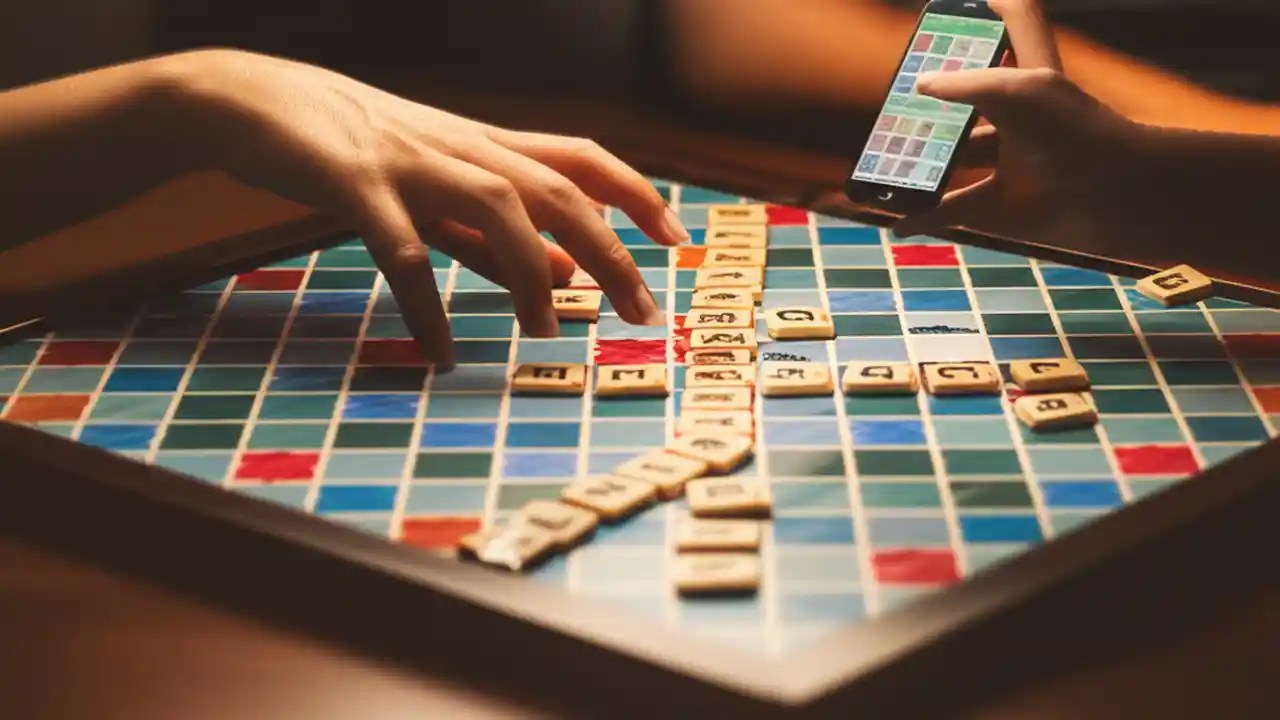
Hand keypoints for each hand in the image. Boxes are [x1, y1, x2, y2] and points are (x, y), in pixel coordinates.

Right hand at [161, 49, 687, 366]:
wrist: (251, 99)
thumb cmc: (351, 148)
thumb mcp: (434, 188)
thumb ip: (495, 235)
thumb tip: (567, 272)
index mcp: (481, 144)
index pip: (580, 158)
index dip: (636, 192)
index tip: (676, 238)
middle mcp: (459, 145)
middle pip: (557, 188)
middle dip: (610, 248)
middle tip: (641, 311)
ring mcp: (409, 160)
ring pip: (496, 204)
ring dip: (531, 271)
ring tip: (545, 335)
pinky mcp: (354, 183)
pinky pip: (401, 249)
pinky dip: (427, 304)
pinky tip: (441, 351)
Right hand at [892, 0, 1149, 255]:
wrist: (1119, 199)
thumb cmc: (1077, 134)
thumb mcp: (1017, 92)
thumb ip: (966, 83)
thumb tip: (922, 83)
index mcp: (1029, 76)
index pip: (1016, 23)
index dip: (990, 5)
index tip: (954, 2)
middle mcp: (1018, 117)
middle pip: (969, 99)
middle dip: (932, 102)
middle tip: (894, 103)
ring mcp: (1011, 163)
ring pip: (954, 160)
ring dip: (919, 166)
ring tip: (883, 166)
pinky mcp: (1005, 207)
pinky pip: (956, 212)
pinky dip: (925, 217)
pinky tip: (897, 219)